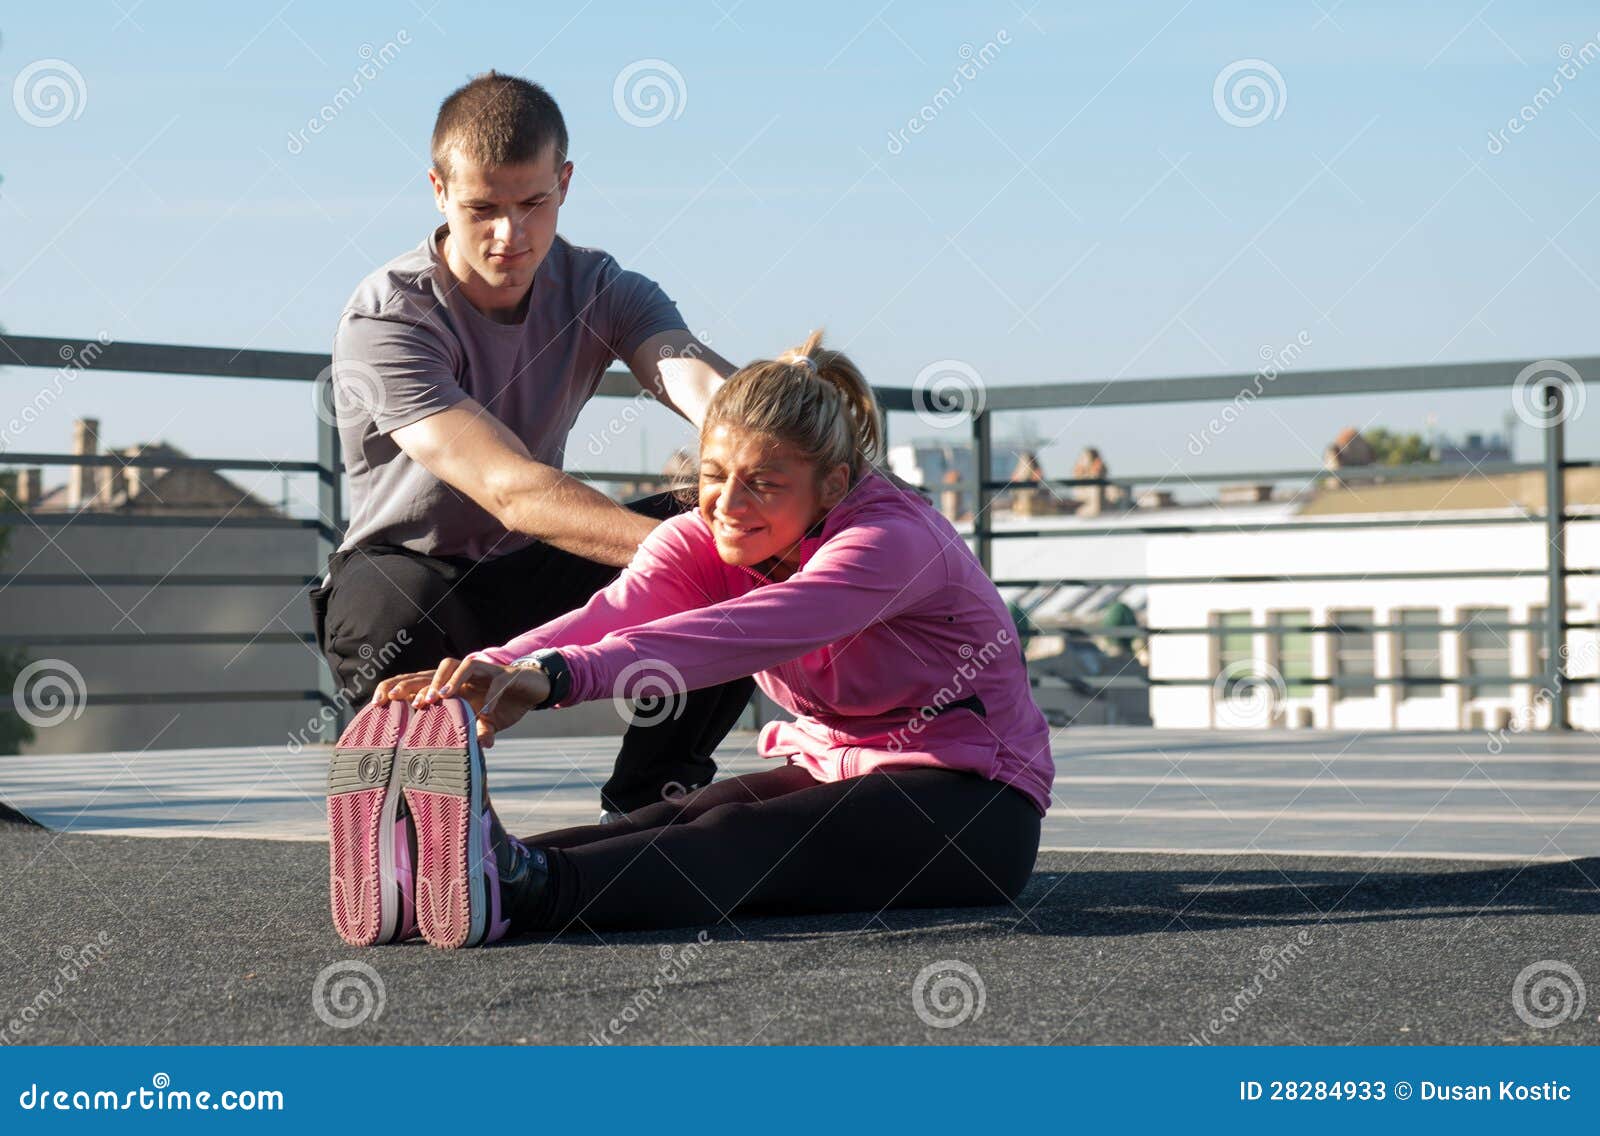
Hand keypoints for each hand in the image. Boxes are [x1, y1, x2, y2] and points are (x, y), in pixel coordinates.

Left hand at [369, 657, 550, 747]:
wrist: (532, 688)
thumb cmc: (500, 705)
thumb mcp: (481, 725)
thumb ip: (469, 736)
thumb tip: (456, 756)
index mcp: (450, 687)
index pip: (416, 683)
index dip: (396, 688)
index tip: (378, 703)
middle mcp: (461, 676)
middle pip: (430, 671)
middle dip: (413, 683)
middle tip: (400, 699)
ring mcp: (482, 672)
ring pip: (457, 665)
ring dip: (447, 680)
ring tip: (440, 697)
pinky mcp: (505, 675)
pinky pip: (494, 682)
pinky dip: (489, 696)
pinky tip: (486, 712)